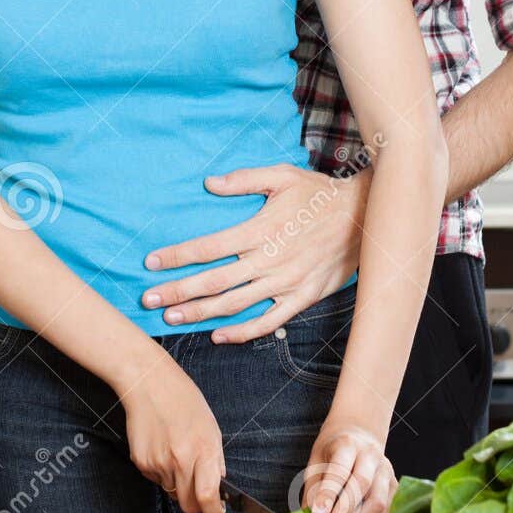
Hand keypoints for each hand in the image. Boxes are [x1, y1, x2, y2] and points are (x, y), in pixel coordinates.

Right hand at [119, 354, 225, 512]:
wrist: (150, 384)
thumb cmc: (183, 400)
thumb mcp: (211, 427)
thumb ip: (216, 459)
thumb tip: (218, 484)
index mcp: (203, 451)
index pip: (208, 498)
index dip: (214, 511)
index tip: (217, 511)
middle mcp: (180, 461)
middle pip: (188, 505)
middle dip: (196, 503)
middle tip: (198, 489)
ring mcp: (158, 463)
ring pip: (171, 491)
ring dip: (177, 482)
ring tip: (176, 453)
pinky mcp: (141, 462)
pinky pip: (155, 479)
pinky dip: (160, 471)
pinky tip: (162, 448)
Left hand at [142, 165, 366, 342]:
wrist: (364, 217)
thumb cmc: (319, 193)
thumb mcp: (283, 175)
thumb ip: (244, 180)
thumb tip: (209, 182)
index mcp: (259, 230)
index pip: (207, 247)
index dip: (176, 256)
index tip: (151, 263)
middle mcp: (268, 260)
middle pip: (213, 281)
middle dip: (177, 291)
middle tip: (148, 300)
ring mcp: (285, 283)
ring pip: (234, 304)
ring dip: (200, 313)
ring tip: (172, 317)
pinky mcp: (301, 298)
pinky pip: (267, 322)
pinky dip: (242, 332)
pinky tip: (219, 336)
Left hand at [304, 416, 396, 512]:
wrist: (358, 436)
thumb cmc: (333, 451)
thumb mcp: (316, 462)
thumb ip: (313, 490)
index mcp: (347, 444)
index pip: (339, 471)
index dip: (328, 496)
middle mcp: (370, 455)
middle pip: (362, 486)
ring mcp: (385, 470)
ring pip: (378, 502)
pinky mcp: (393, 486)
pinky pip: (384, 512)